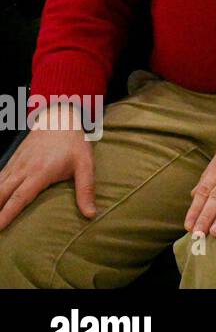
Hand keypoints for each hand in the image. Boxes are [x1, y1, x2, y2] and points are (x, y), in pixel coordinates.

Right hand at [0, 101, 95, 231]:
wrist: (60, 117)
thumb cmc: (74, 143)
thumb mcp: (86, 165)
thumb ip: (86, 189)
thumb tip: (91, 214)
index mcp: (40, 173)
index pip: (20, 198)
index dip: (7, 214)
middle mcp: (23, 169)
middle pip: (2, 193)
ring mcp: (16, 163)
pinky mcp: (14, 159)